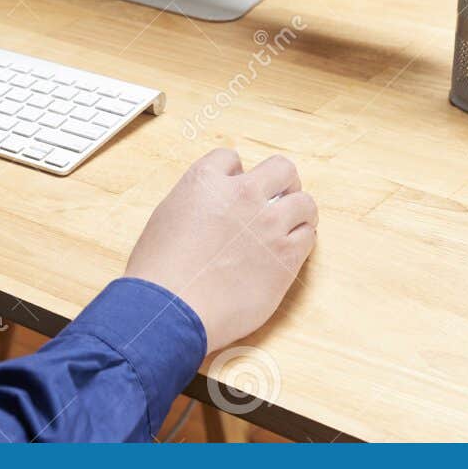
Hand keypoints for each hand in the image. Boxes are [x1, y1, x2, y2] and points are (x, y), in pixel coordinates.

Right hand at [124, 148, 315, 352]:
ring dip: (296, 212)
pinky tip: (286, 251)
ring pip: (304, 202)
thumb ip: (196, 201)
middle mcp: (243, 195)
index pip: (232, 159)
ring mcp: (268, 225)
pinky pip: (308, 236)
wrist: (171, 309)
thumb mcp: (166, 217)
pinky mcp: (286, 257)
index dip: (235, 175)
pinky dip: (300, 240)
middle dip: (280, 182)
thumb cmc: (159, 271)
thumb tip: (213, 205)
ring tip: (287, 226)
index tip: (234, 190)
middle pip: (281, 169)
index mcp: (206, 181)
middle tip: (276, 199)